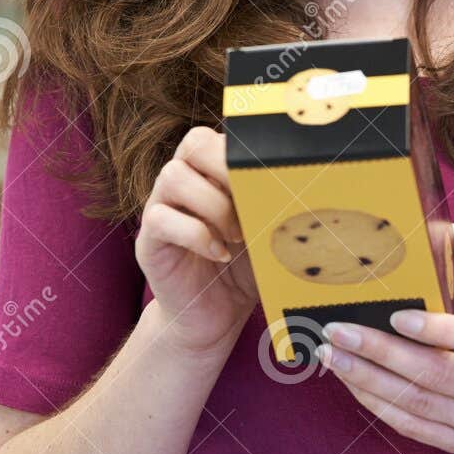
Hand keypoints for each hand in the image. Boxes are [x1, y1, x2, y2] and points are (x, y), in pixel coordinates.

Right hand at [135, 126, 258, 355]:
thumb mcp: (267, 233)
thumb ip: (274, 206)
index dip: (241, 153)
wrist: (216, 316)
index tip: (268, 183)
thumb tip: (304, 187)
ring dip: (213, 204)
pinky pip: (159, 219)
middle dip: (226, 168)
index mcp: (211, 173)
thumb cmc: (246, 269)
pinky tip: (218, 254)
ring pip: (172, 176)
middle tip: (250, 203)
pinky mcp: (148, 240)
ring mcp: (161, 208)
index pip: (218, 137)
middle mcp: (183, 183)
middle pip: (193, 143)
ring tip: (237, 235)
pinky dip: (196, 235)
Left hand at [314, 214, 453, 453]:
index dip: (441, 330)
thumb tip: (448, 228)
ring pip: (420, 405)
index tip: (397, 315)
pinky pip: (415, 428)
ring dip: (369, 379)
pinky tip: (353, 381)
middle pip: (440, 377)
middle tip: (338, 330)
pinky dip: (379, 405)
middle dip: (382, 353)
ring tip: (333, 353)